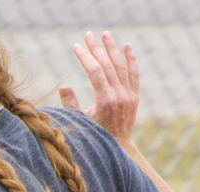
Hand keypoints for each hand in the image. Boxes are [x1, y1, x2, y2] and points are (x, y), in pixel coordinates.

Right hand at [58, 31, 140, 147]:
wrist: (117, 148)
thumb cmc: (94, 136)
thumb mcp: (80, 122)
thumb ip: (71, 104)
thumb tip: (64, 85)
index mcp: (105, 101)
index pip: (94, 71)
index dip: (85, 57)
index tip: (76, 47)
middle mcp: (119, 96)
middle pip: (107, 65)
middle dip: (96, 48)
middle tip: (87, 35)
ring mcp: (129, 95)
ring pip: (121, 66)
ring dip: (112, 48)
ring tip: (105, 35)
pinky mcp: (134, 96)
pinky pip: (134, 73)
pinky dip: (131, 59)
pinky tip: (126, 46)